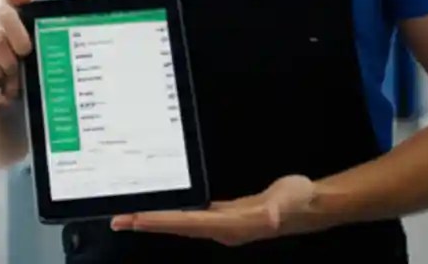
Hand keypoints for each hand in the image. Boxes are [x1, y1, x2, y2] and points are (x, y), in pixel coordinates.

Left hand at [109, 175, 318, 246]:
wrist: (310, 205)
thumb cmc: (298, 199)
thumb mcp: (288, 198)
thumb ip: (278, 208)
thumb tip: (271, 217)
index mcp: (231, 225)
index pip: (188, 224)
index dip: (161, 222)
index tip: (136, 220)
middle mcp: (222, 229)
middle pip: (177, 227)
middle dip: (147, 224)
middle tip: (116, 220)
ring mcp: (222, 225)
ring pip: (181, 224)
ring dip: (155, 221)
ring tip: (129, 217)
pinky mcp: (224, 217)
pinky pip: (191, 217)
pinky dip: (172, 214)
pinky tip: (161, 209)